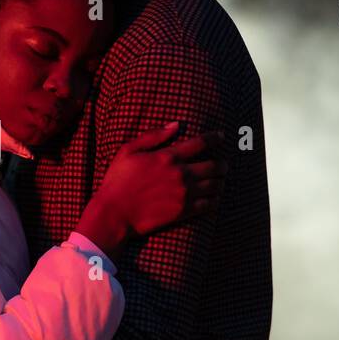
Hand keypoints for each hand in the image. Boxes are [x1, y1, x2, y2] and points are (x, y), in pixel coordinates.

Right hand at [77, 123, 225, 255]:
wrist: (114, 214)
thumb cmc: (117, 181)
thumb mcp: (128, 151)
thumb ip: (152, 136)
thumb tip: (176, 125)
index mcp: (168, 157)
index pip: (200, 143)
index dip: (215, 138)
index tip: (222, 136)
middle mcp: (180, 174)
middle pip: (214, 165)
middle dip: (222, 164)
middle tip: (224, 165)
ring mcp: (184, 194)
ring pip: (215, 185)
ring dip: (221, 182)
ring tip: (220, 181)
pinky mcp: (184, 211)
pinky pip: (209, 204)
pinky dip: (215, 200)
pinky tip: (214, 198)